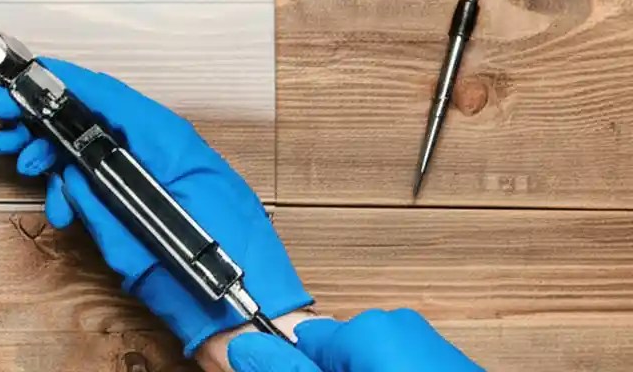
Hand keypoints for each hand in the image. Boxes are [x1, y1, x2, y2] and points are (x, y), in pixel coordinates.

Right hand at [0, 58, 310, 354]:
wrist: (251, 322)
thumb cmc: (210, 288)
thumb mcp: (135, 245)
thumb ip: (98, 203)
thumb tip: (67, 170)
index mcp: (174, 149)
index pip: (111, 97)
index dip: (63, 82)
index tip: (26, 77)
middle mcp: (176, 152)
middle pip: (102, 118)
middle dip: (49, 122)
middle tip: (8, 127)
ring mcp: (175, 171)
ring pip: (105, 146)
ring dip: (61, 155)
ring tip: (31, 169)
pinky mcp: (171, 193)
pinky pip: (120, 171)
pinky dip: (86, 182)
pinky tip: (63, 203)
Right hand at [226, 309, 482, 371]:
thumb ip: (289, 371)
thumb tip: (245, 345)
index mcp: (368, 329)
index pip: (302, 340)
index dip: (302, 371)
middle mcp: (400, 326)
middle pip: (337, 353)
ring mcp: (429, 345)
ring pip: (369, 365)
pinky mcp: (449, 365)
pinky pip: (400, 369)